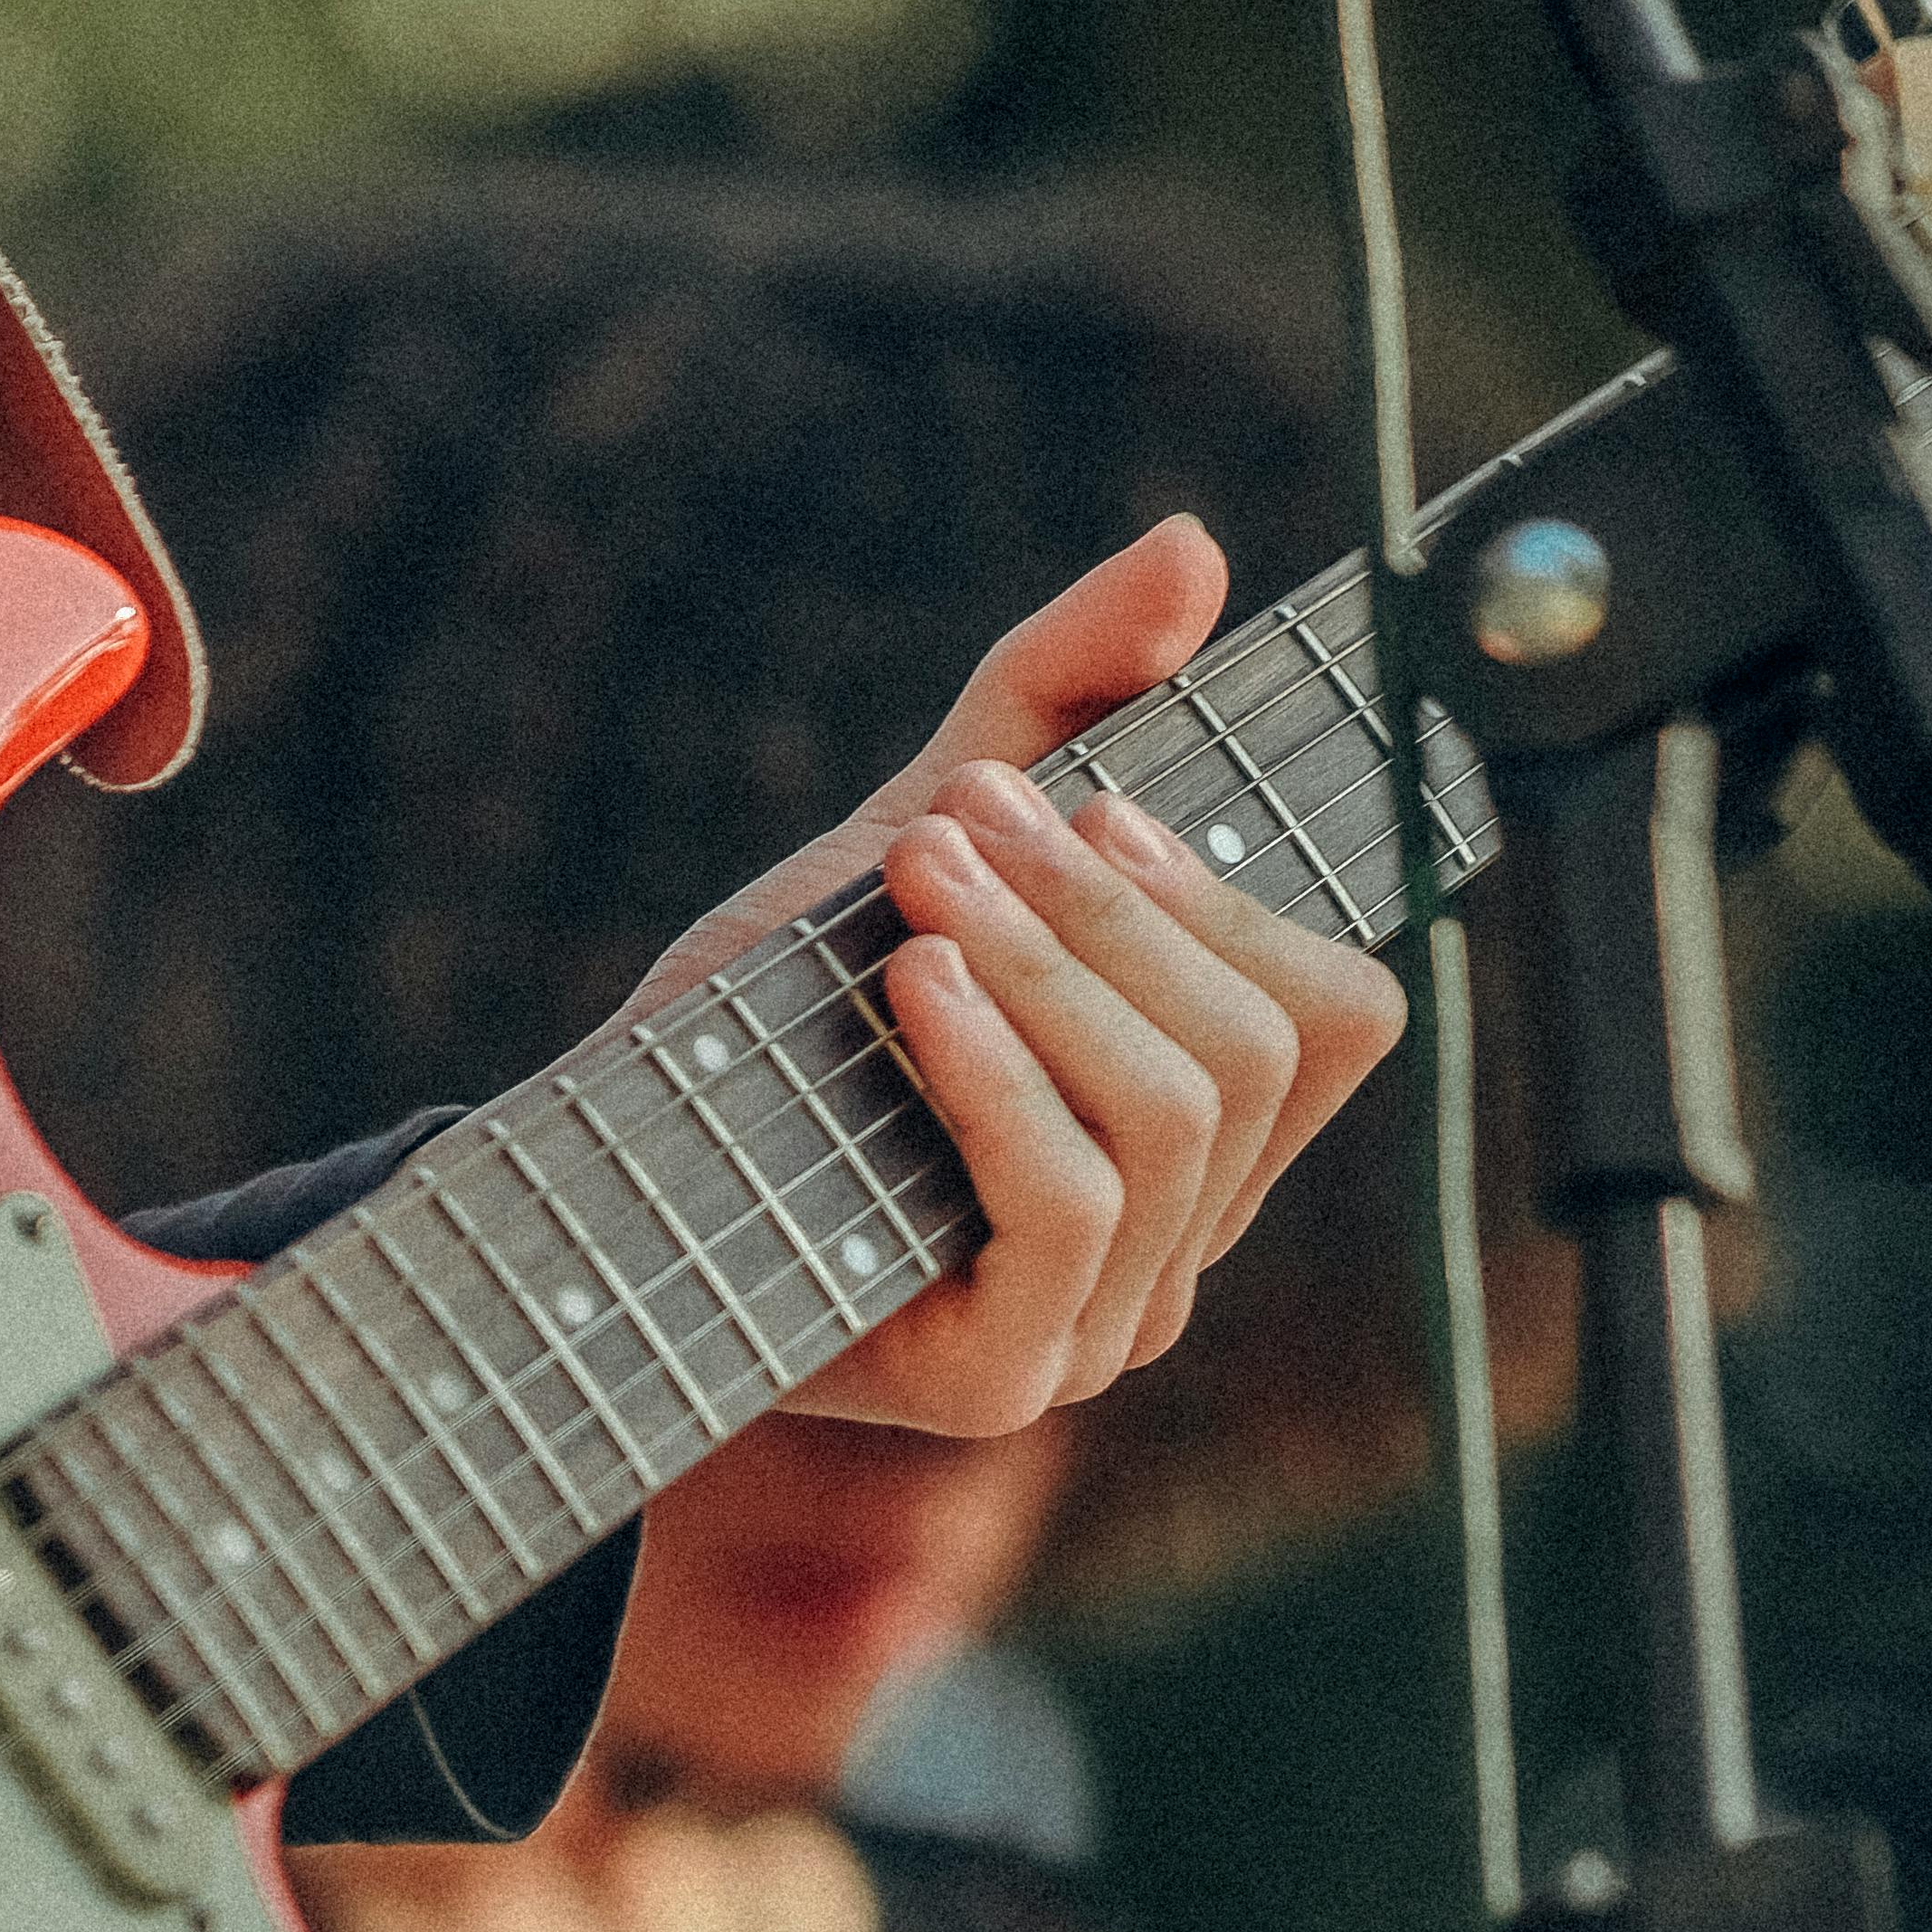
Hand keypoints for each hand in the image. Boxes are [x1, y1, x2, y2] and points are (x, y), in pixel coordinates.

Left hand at [620, 520, 1406, 1436]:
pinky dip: (999, 1072)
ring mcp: (1095, 1328)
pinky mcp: (1000, 1379)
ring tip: (919, 880)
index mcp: (1190, 1133)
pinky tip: (915, 987)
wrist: (595, 1181)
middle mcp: (1173, 1242)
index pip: (1336, 1017)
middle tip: (953, 825)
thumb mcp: (918, 829)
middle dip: (1112, 907)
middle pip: (1261, 1048)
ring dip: (1050, 963)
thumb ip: (1058, 696)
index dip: (1232, 895)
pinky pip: (1073, 1209)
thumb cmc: (770, 1026)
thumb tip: (1191, 551)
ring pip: (1176, 1117)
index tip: (1088, 807)